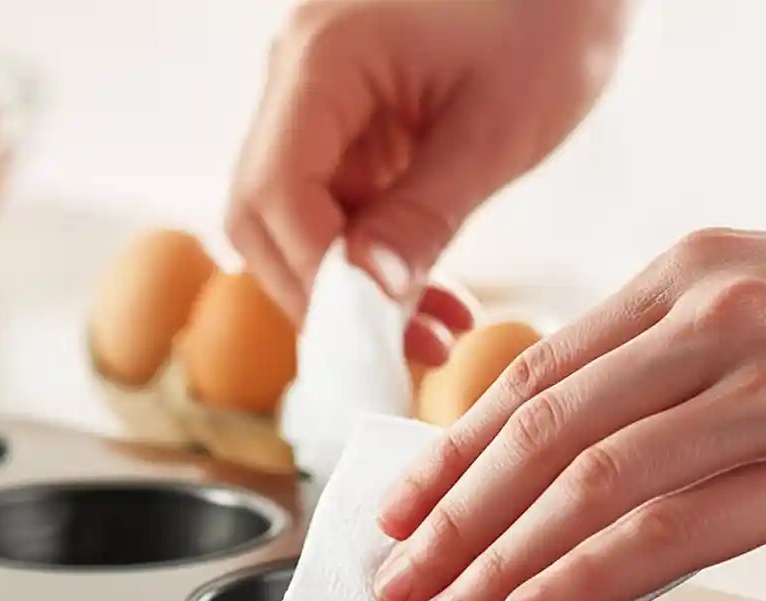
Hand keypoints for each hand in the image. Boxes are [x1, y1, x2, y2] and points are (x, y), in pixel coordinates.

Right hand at [226, 0, 633, 364]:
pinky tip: (429, 296)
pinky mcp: (344, 121)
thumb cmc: (552, 15)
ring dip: (350, 286)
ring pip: (294, 220)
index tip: (367, 339)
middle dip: (322, 294)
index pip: (277, 193)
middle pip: (263, 213)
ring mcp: (314, 98)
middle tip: (392, 352)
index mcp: (323, 60)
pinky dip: (372, 258)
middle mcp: (297, 76)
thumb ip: (424, 216)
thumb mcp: (497, 128)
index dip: (314, 277)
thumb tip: (369, 301)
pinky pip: (336, 205)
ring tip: (430, 334)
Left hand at [373, 228, 765, 600]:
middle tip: (396, 580)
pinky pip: (675, 523)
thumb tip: (517, 471)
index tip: (394, 511)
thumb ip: (638, 379)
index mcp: (681, 277)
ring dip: (500, 559)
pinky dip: (590, 569)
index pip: (530, 380)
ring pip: (593, 483)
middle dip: (454, 519)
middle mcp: (718, 317)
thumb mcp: (729, 325)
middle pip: (543, 434)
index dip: (451, 454)